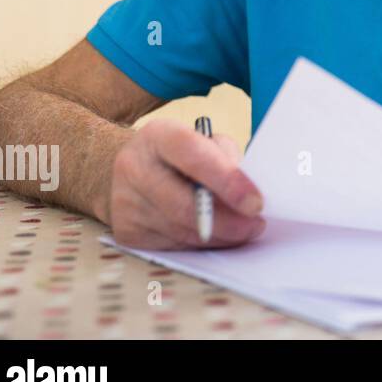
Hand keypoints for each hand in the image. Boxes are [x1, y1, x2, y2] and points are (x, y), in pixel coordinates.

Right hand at [106, 118, 265, 248]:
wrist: (133, 170)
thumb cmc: (181, 155)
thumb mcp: (205, 141)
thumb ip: (227, 160)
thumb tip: (246, 198)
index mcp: (158, 136)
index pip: (194, 157)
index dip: (228, 181)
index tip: (256, 203)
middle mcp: (134, 167)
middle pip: (184, 204)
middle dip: (227, 221)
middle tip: (256, 225)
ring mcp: (125, 202)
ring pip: (180, 230)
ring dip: (218, 236)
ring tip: (243, 230)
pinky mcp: (125, 231)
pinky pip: (171, 245)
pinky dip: (200, 244)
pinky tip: (216, 235)